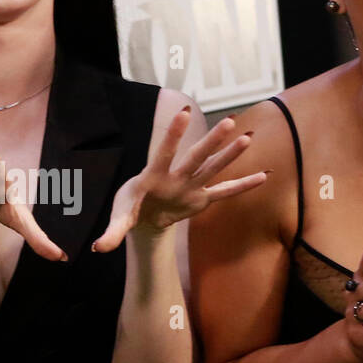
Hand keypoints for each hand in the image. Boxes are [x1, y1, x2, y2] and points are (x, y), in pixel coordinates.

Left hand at [92, 108, 266, 251]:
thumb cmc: (130, 210)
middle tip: (228, 122)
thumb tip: (99, 248)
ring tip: (247, 137)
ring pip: (212, 167)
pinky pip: (224, 192)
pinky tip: (263, 176)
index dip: (173, 135)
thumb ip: (112, 232)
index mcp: (154, 176)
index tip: (183, 114)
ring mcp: (191, 186)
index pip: (164, 153)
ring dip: (229, 155)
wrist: (143, 218)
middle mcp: (176, 177)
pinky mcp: (201, 199)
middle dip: (211, 141)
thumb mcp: (120, 219)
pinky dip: (243, 186)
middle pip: (196, 156)